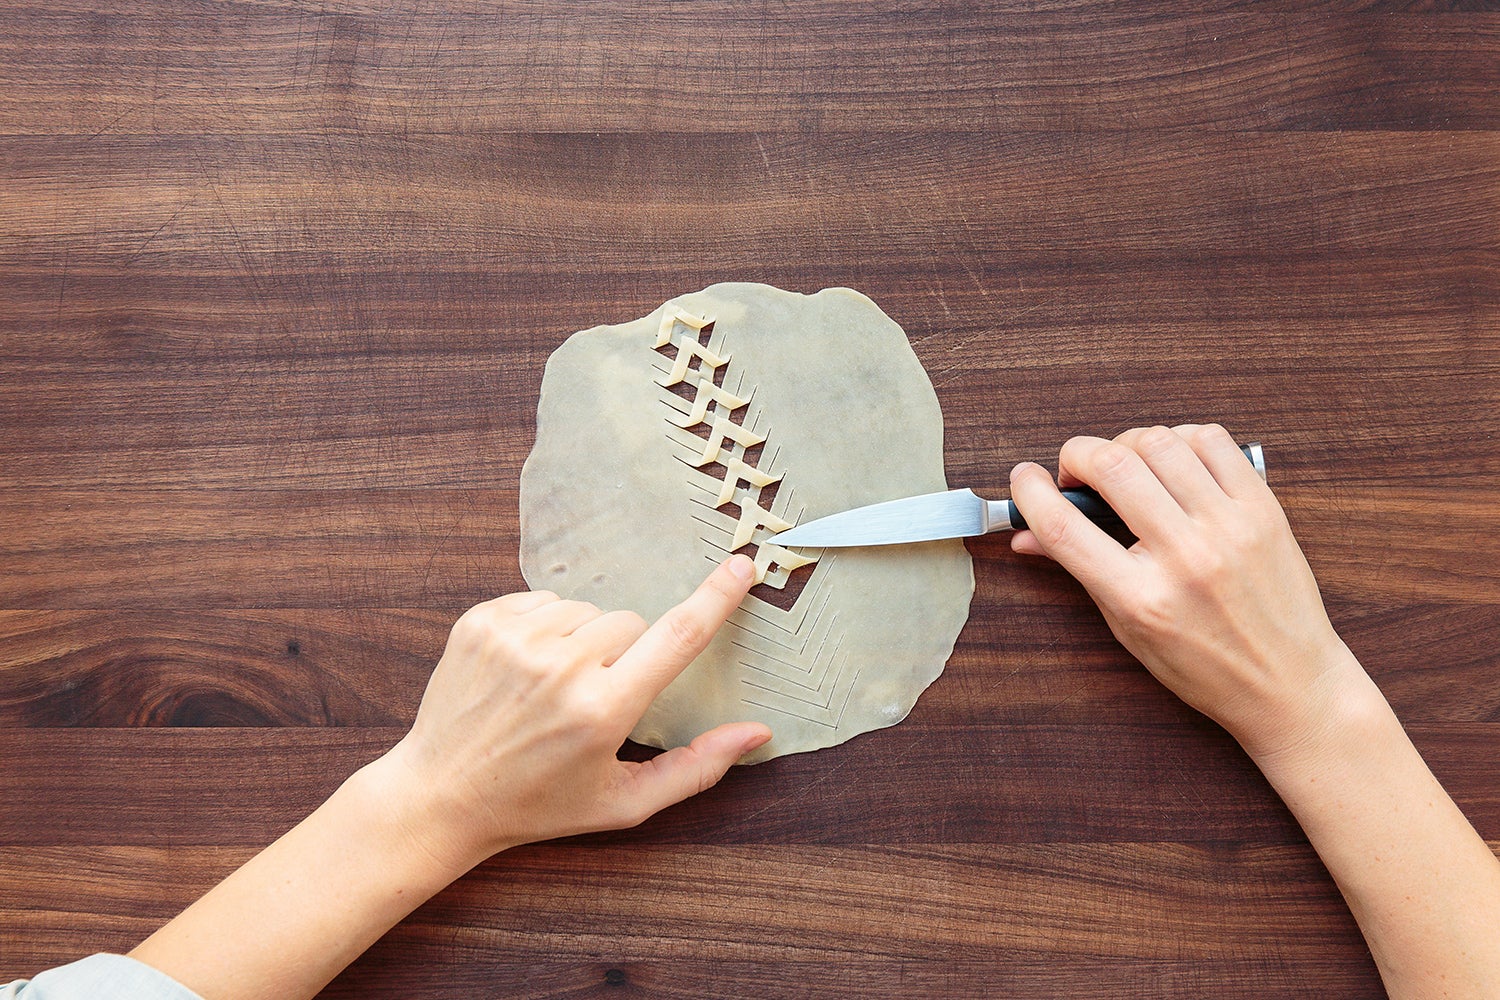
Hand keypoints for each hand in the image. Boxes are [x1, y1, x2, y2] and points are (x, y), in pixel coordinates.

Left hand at [372, 554, 770, 869]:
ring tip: (554, 688)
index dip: (715, 598)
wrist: (440, 795)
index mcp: (602, 710)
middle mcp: (560, 668)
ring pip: (587, 609)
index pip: (676, 638)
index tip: (741, 566)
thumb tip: (758, 731)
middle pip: (631, 622)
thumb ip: (696, 768)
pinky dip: (545, 627)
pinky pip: (543, 600)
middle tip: (595, 698)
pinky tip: (526, 671)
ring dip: (584, 639)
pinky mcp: (482, 621)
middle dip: (627, 653)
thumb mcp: (624, 803)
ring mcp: (516, 640)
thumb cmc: (538, 804)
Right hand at [1008, 424, 1364, 760]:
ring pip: (1159, 442)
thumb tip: (1028, 536)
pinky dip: (1179, 439)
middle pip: (1111, 466)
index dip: (1030, 493)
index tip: (1023, 479)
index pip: (1064, 527)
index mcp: (1142, 599)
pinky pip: (1211, 440)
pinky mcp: (1263, 508)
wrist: (1290, 683)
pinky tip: (1172, 462)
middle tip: (1077, 473)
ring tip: (1126, 467)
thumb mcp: (1127, 630)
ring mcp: (1229, 527)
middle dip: (1077, 455)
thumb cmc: (1206, 667)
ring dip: (1126, 444)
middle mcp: (1186, 556)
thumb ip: (1078, 573)